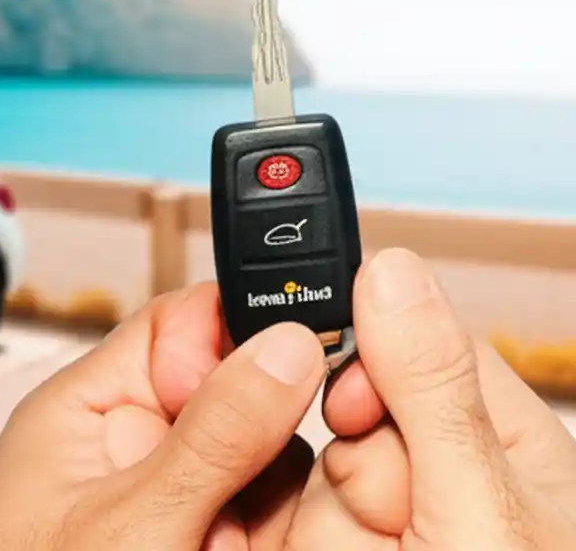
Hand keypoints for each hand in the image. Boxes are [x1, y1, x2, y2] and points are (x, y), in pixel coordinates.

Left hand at [0, 284, 327, 549]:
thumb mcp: (131, 527)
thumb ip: (211, 439)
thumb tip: (286, 347)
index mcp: (83, 415)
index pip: (175, 328)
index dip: (242, 327)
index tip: (314, 338)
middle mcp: (131, 449)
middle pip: (235, 391)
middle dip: (280, 422)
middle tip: (328, 439)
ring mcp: (172, 503)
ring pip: (268, 460)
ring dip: (288, 492)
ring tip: (251, 533)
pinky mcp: (206, 545)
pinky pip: (269, 515)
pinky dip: (288, 531)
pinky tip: (277, 545)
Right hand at [288, 248, 575, 548]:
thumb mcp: (479, 504)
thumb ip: (432, 389)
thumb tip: (389, 272)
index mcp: (505, 437)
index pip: (408, 346)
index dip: (366, 374)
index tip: (356, 416)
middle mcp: (443, 474)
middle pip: (341, 419)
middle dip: (355, 480)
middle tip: (401, 534)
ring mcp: (390, 519)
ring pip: (309, 479)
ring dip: (332, 533)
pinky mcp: (338, 546)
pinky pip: (290, 523)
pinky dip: (307, 549)